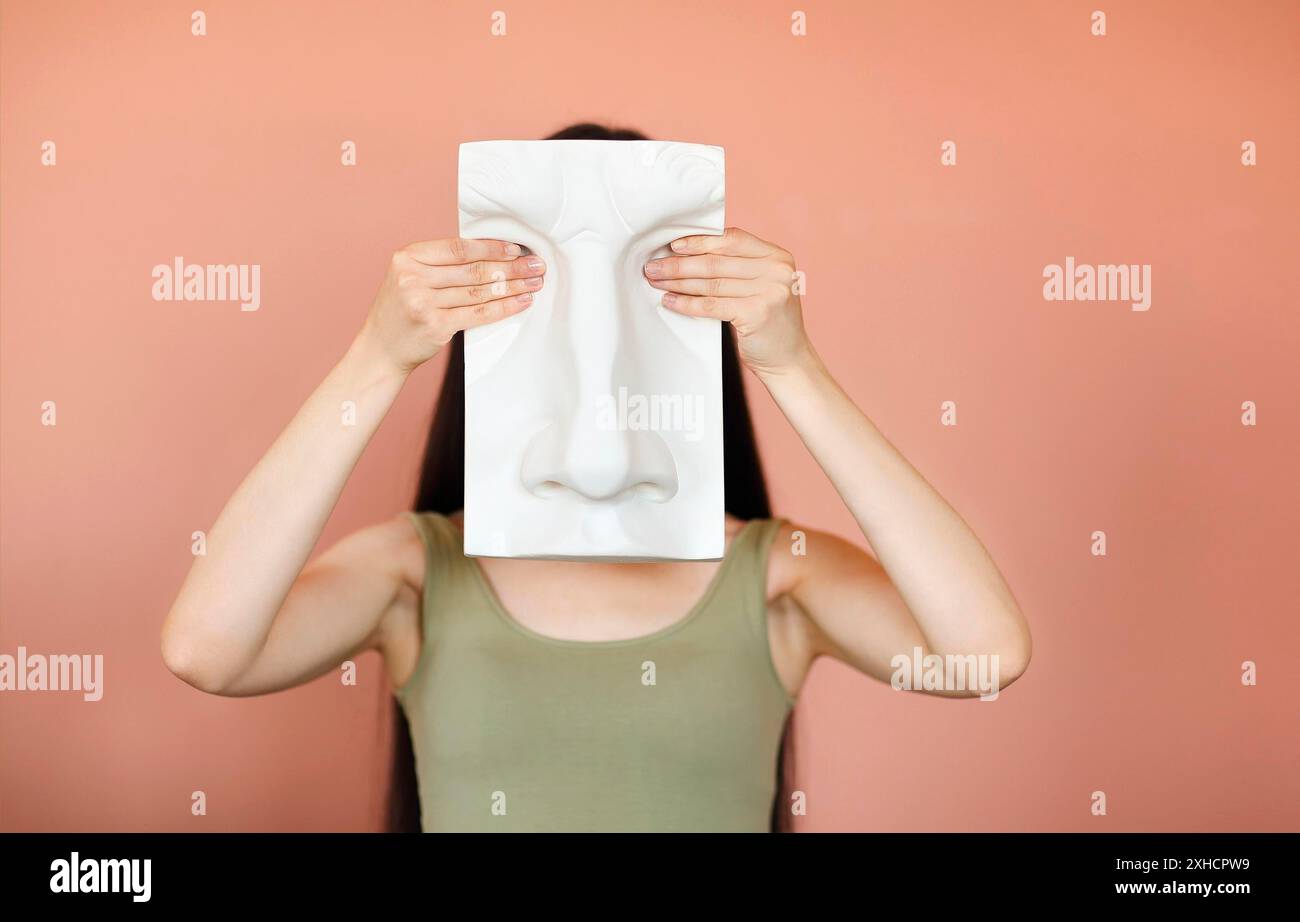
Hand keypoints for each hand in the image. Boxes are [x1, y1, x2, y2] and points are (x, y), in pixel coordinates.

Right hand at [359, 238, 544, 373]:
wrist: (380, 349)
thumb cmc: (402, 311)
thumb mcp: (410, 277)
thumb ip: (440, 264)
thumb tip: (491, 253)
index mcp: (408, 257)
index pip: (458, 248)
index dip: (490, 247)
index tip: (515, 248)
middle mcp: (413, 278)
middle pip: (473, 269)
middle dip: (510, 267)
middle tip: (536, 265)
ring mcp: (423, 303)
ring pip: (479, 291)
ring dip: (513, 286)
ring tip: (535, 282)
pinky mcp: (435, 326)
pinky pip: (478, 314)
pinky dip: (504, 307)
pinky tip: (521, 301)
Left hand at [643, 227, 813, 377]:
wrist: (789, 361)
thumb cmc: (768, 324)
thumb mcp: (762, 287)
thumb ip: (739, 269)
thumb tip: (688, 255)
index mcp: (778, 257)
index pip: (732, 239)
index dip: (700, 241)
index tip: (673, 246)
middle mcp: (777, 270)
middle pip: (717, 261)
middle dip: (680, 264)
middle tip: (653, 266)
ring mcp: (770, 291)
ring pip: (712, 283)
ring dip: (678, 282)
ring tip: (656, 282)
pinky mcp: (757, 313)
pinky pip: (712, 305)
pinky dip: (687, 303)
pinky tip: (670, 301)